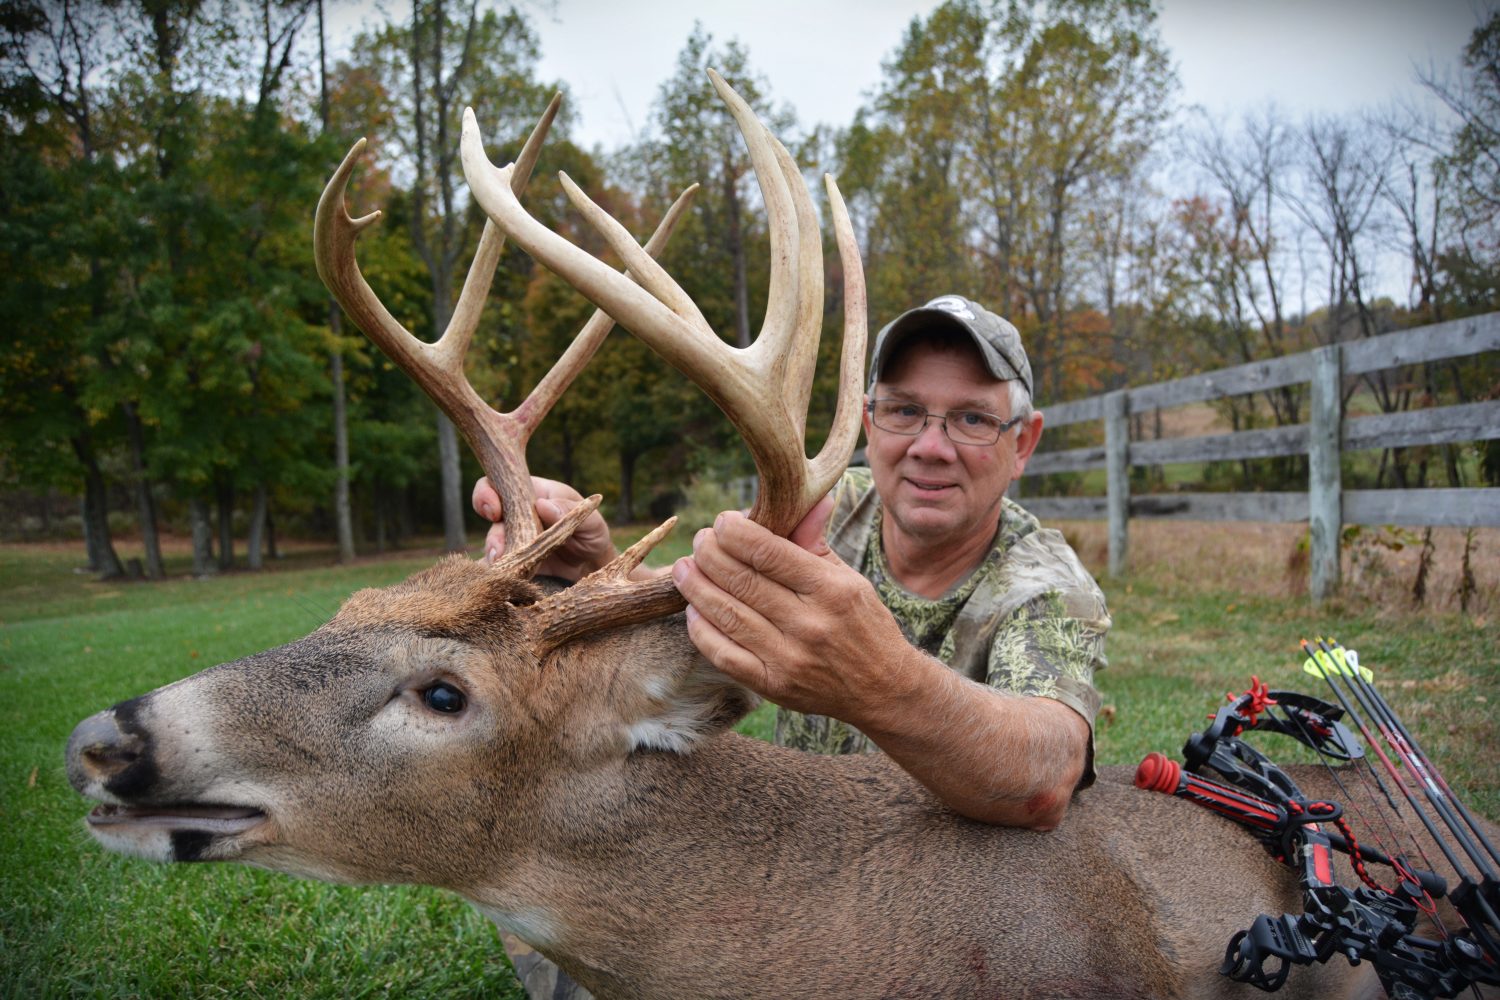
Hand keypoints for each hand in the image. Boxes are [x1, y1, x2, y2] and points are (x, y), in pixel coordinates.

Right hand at [471, 475, 616, 580]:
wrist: (591, 566)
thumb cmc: (592, 534)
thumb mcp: (590, 522)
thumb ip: (569, 511)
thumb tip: (542, 505)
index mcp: (534, 494)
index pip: (501, 484)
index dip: (487, 494)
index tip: (494, 511)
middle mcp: (517, 514)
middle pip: (488, 516)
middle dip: (492, 534)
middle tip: (498, 550)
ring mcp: (512, 538)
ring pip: (493, 543)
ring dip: (496, 556)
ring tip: (507, 568)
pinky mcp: (513, 560)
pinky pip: (496, 564)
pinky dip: (496, 572)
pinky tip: (504, 579)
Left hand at [669, 498, 915, 721]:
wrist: (883, 688)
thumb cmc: (864, 624)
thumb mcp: (850, 578)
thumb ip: (816, 543)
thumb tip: (806, 499)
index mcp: (831, 590)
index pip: (769, 552)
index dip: (736, 532)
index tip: (722, 522)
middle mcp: (810, 624)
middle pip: (742, 581)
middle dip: (710, 554)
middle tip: (700, 541)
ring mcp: (789, 658)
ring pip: (727, 615)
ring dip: (697, 588)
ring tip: (684, 569)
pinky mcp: (774, 686)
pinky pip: (724, 655)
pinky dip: (702, 630)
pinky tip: (693, 610)